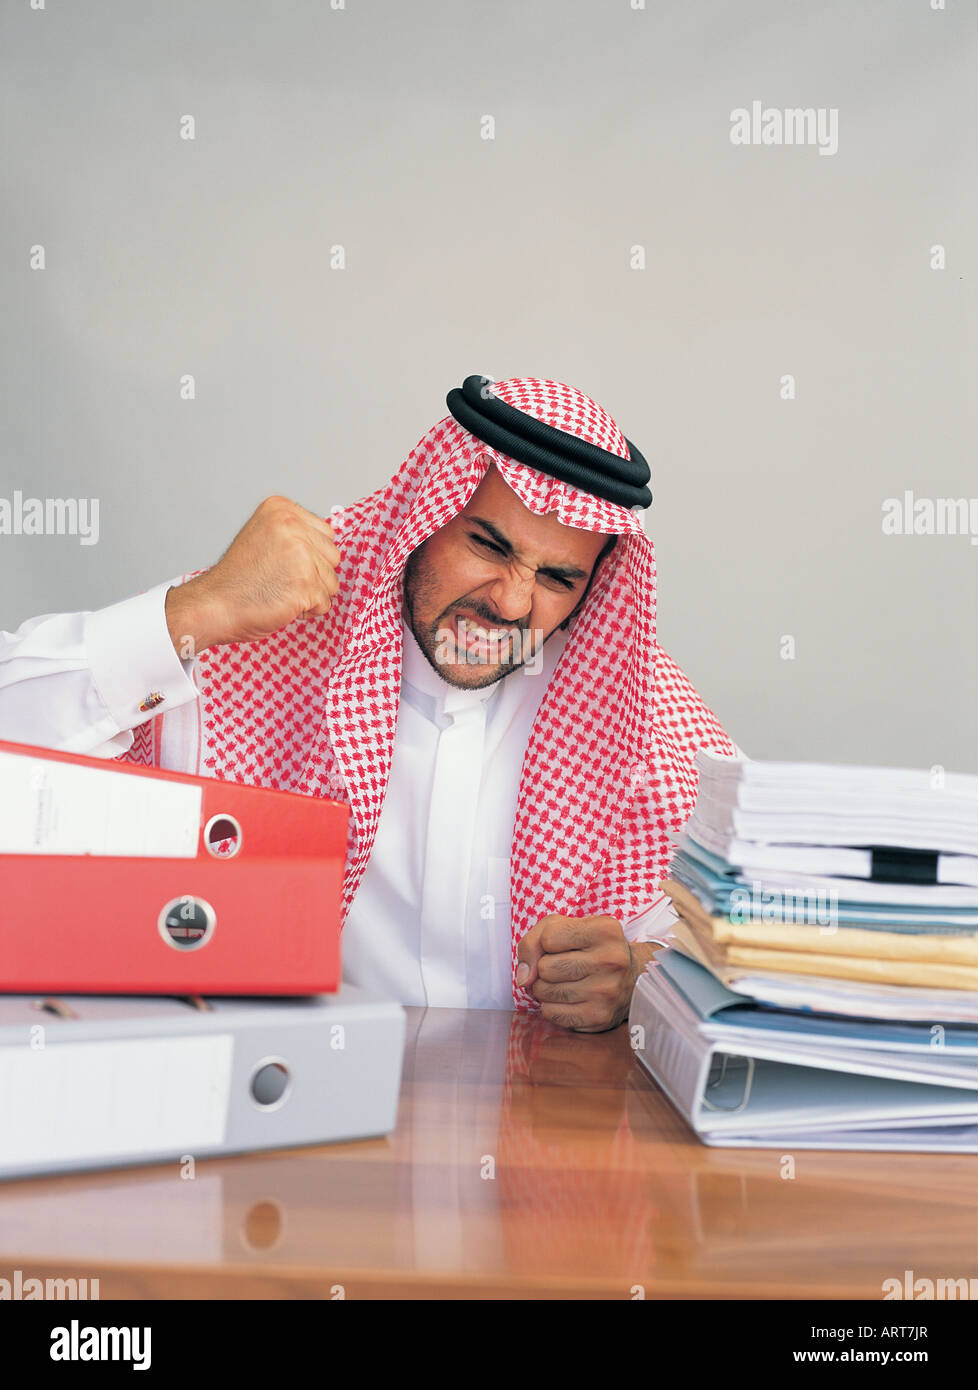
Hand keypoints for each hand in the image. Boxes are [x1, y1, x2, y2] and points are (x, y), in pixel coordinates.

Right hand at [165, 496, 340, 654]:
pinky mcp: (305, 582)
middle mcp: (291, 525)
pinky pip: (324, 603)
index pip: (326, 534)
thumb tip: (328, 545)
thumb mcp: (265, 536)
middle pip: (333, 557)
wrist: (215, 605)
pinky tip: (282, 603)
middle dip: (313, 575)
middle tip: (279, 579)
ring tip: (280, 590)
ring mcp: (299, 553)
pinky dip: (306, 610)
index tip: (280, 562)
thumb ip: (297, 534)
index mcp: (281, 508)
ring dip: (310, 594)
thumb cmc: (238, 579)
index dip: (309, 556)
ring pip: (332, 582)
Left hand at [516, 914, 639, 1032]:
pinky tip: (568, 998)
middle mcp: (610, 960)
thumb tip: (523, 978)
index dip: (546, 943)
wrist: (630, 977)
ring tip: (563, 981)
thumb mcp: (565, 927)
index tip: (560, 946)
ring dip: (545, 988)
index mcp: (605, 930)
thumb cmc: (590, 947)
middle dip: (543, 968)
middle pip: (545, 968)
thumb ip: (534, 940)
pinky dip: (551, 1006)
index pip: (548, 938)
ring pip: (545, 992)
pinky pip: (552, 1013)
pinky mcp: (599, 1016)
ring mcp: (606, 991)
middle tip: (561, 966)